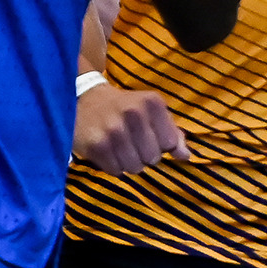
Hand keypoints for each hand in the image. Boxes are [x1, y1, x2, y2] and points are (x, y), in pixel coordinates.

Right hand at [74, 81, 189, 173]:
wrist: (82, 97)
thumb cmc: (123, 106)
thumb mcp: (151, 110)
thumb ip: (172, 132)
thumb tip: (184, 156)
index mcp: (151, 103)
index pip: (169, 144)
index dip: (159, 144)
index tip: (146, 135)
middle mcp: (133, 114)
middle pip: (153, 158)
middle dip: (143, 155)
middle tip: (130, 142)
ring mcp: (113, 130)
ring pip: (135, 168)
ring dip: (127, 162)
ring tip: (118, 148)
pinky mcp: (95, 145)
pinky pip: (115, 171)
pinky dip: (111, 165)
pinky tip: (106, 151)